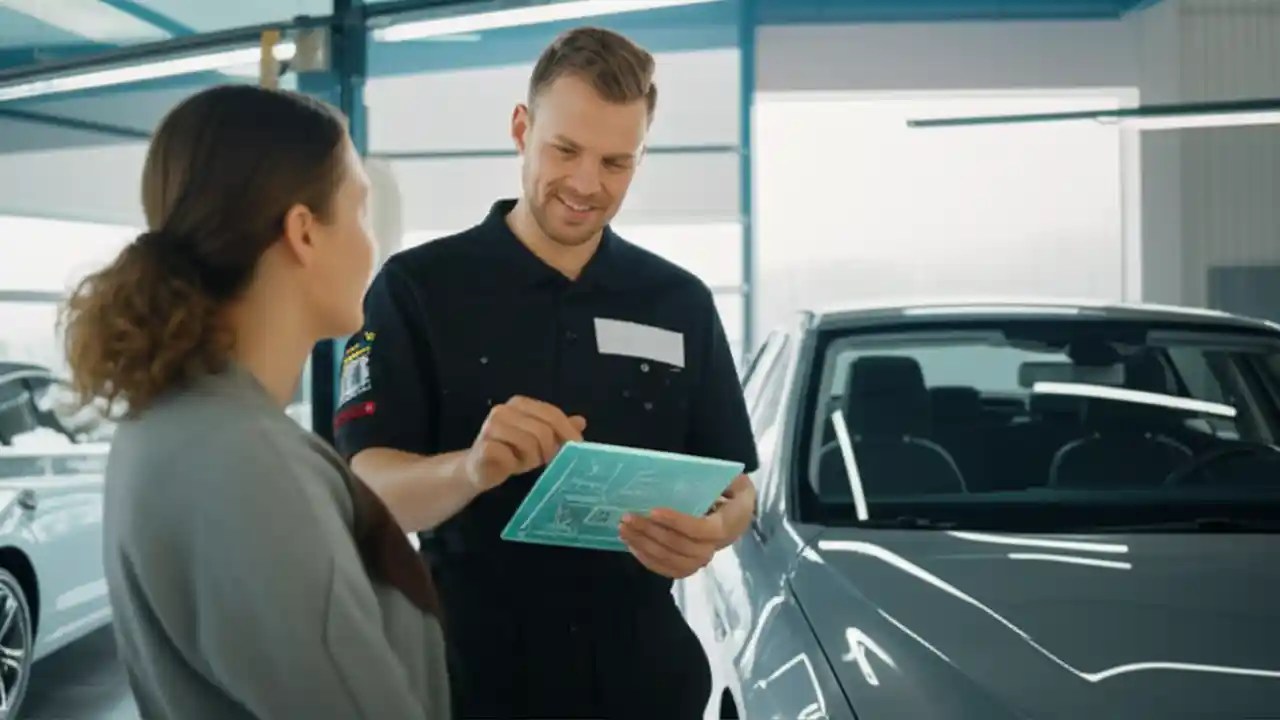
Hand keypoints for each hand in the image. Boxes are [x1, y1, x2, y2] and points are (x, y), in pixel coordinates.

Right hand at [464, 396, 585, 491]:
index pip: (552, 414)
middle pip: (543, 430)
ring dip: (531, 458)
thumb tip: (581, 422)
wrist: (479, 467)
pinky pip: (510, 456)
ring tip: (523, 461)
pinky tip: (509, 465)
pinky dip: (514, 464)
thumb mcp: (539, 440)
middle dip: (550, 449)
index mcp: (520, 403)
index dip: (568, 432)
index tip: (578, 449)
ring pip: (528, 443)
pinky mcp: (484, 447)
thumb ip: (558, 429)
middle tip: (548, 461)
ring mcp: (491, 427)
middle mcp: (504, 411)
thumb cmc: (512, 451)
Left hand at [620, 474, 755, 578]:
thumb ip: (722, 478)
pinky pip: (668, 570)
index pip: (700, 529)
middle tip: (627, 518)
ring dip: (645, 546)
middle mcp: (714, 547)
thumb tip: (697, 472)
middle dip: (652, 533)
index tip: (653, 511)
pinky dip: (648, 560)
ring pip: (672, 561)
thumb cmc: (732, 495)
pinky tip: (632, 545)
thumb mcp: (733, 481)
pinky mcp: (689, 566)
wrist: (739, 516)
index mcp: (726, 524)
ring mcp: (701, 560)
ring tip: (624, 531)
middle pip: (681, 546)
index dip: (676, 522)